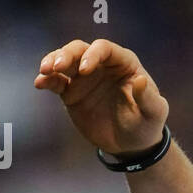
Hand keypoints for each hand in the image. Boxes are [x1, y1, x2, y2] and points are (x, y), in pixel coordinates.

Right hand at [35, 39, 168, 156]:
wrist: (130, 144)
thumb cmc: (146, 123)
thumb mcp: (153, 112)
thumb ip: (147, 97)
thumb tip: (140, 80)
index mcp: (123, 63)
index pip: (104, 49)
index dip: (93, 55)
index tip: (84, 70)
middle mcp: (101, 65)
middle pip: (80, 50)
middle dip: (66, 55)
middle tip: (56, 66)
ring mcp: (84, 78)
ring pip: (65, 61)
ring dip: (52, 61)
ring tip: (44, 71)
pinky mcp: (71, 93)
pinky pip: (56, 82)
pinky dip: (46, 80)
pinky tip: (39, 84)